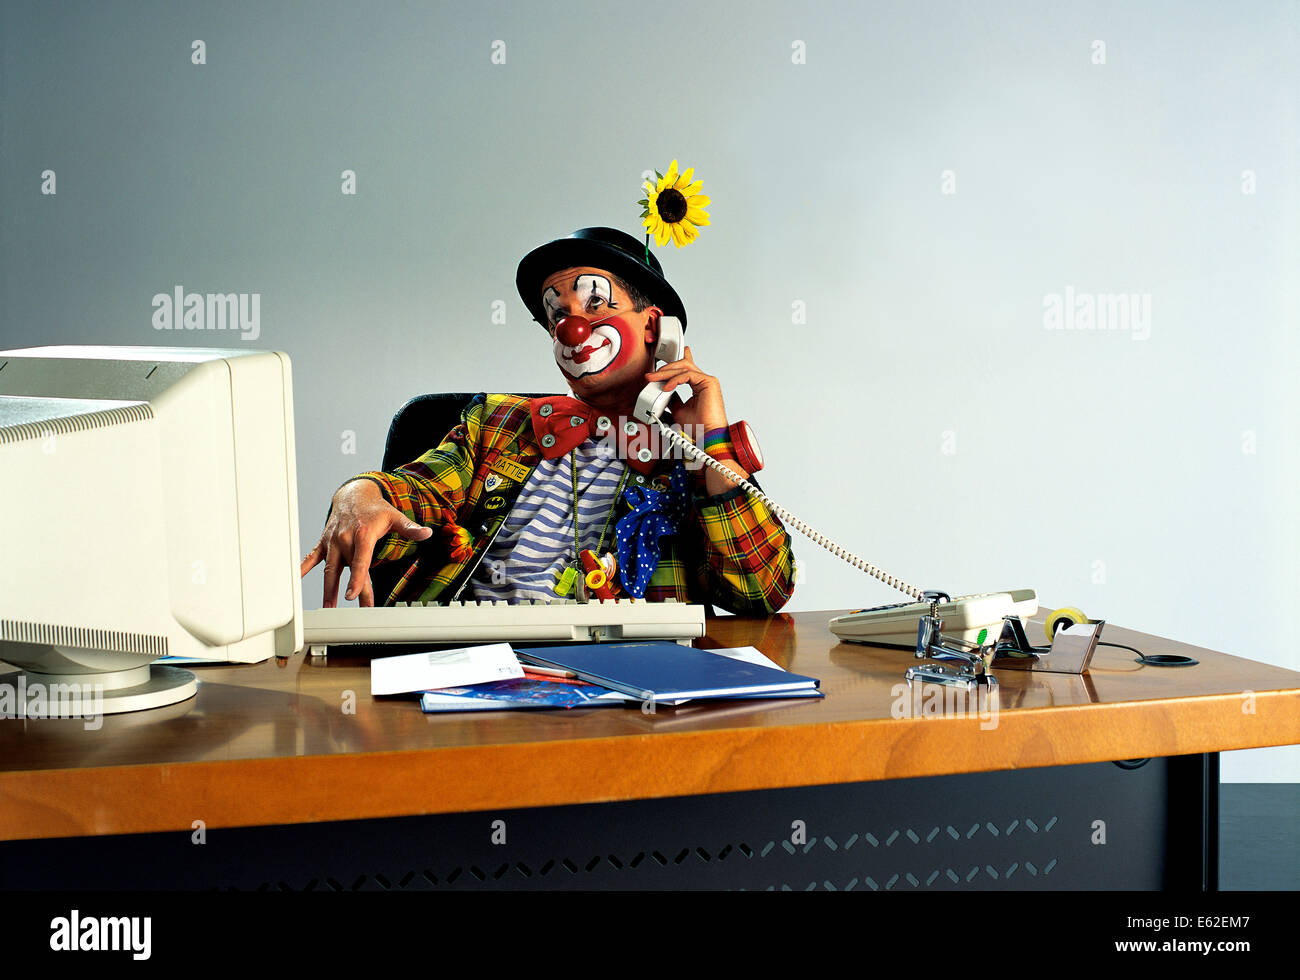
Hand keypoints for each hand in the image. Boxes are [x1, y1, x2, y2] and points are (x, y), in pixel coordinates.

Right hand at [299, 480, 432, 606]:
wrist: (353, 494)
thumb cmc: (374, 508)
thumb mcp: (394, 516)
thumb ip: (410, 527)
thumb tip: (426, 533)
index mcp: (363, 534)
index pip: (360, 561)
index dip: (357, 579)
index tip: (354, 595)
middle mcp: (345, 538)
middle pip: (347, 569)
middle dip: (349, 589)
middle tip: (352, 608)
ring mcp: (333, 541)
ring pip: (329, 568)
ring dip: (328, 588)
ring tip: (328, 607)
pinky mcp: (325, 542)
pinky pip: (312, 557)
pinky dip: (303, 568)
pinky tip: (296, 580)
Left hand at [645, 345, 748, 494]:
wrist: (707, 436)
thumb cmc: (697, 427)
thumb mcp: (678, 410)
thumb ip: (673, 399)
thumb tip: (662, 391)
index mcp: (699, 386)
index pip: (687, 368)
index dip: (678, 361)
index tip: (663, 361)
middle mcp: (705, 381)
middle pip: (683, 366)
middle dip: (665, 368)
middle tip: (651, 375)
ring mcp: (708, 381)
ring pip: (684, 368)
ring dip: (666, 373)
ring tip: (653, 379)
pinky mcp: (709, 382)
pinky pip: (687, 375)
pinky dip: (674, 380)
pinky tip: (666, 388)